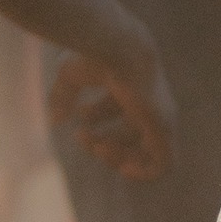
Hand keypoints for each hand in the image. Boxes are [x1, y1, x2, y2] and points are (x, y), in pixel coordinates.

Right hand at [48, 48, 176, 182]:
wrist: (119, 48)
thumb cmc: (96, 55)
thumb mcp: (70, 75)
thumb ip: (62, 96)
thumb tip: (55, 120)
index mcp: (127, 85)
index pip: (114, 110)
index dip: (93, 118)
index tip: (78, 114)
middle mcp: (146, 103)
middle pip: (128, 134)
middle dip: (101, 141)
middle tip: (82, 135)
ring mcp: (159, 117)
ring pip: (144, 153)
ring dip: (116, 158)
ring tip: (98, 146)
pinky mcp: (165, 130)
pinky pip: (162, 165)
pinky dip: (143, 173)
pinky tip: (122, 167)